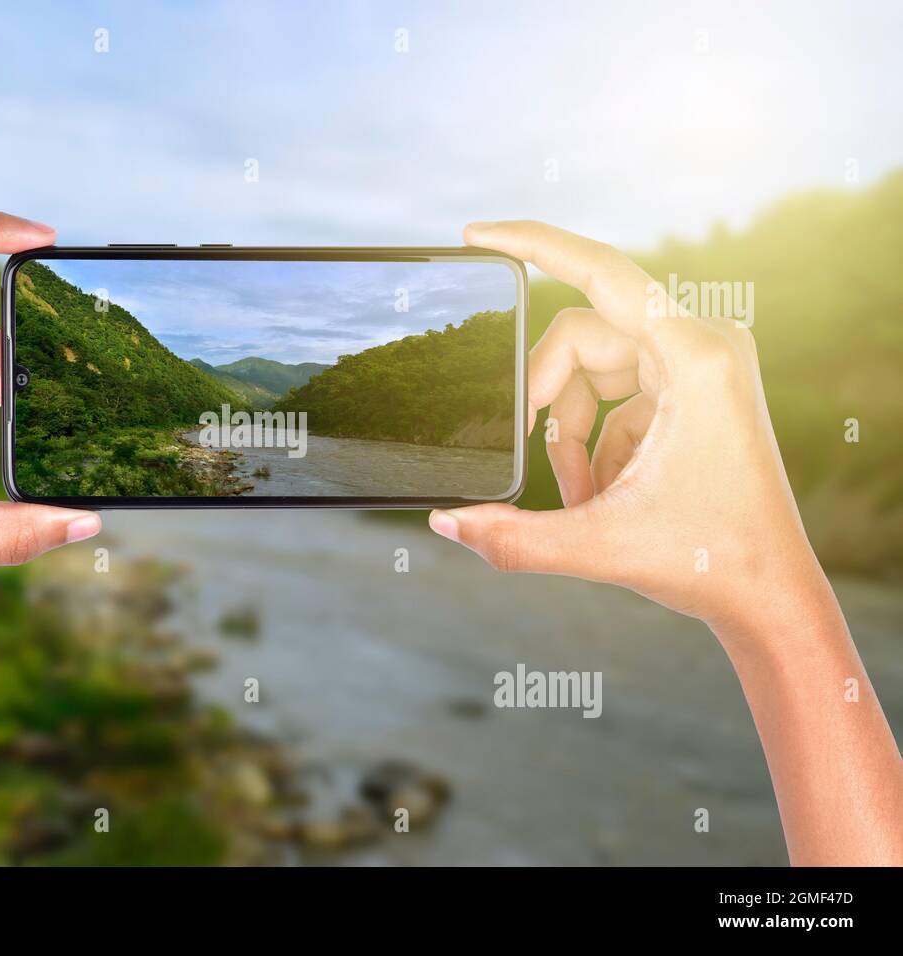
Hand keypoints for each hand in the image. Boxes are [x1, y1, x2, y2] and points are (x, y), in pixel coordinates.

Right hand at [430, 220, 820, 631]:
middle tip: (527, 452)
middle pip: (581, 336)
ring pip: (593, 367)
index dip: (532, 244)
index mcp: (694, 358)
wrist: (771, 594)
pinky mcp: (693, 389)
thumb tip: (444, 521)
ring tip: (579, 495)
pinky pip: (615, 393)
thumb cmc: (712, 561)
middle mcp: (703, 345)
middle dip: (545, 400)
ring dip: (569, 430)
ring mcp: (700, 365)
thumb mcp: (601, 547)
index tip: (476, 235)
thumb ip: (515, 537)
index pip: (600, 272)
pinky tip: (602, 492)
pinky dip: (593, 442)